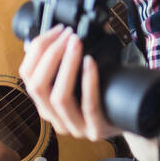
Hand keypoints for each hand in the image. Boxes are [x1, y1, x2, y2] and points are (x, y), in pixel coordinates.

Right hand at [19, 25, 121, 140]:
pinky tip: (90, 62)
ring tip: (76, 43)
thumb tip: (57, 32)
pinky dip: (88, 81)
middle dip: (50, 54)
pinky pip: (89, 106)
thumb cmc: (104, 95)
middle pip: (37, 86)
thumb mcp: (79, 79)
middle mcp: (55, 117)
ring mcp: (75, 127)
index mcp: (45, 103)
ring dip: (66, 65)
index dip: (37, 49)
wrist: (132, 119)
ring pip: (59, 97)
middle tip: (68, 34)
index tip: (56, 30)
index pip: (26, 75)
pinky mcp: (96, 130)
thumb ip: (64, 63)